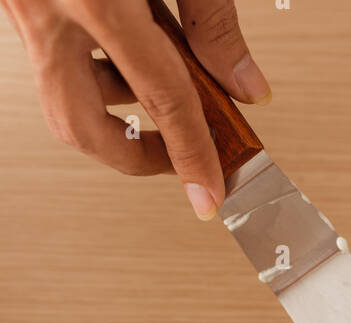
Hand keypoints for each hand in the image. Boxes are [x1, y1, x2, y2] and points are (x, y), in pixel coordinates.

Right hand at [2, 0, 269, 218]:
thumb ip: (212, 20)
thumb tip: (246, 87)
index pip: (159, 96)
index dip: (193, 153)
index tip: (212, 194)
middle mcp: (41, 5)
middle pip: (82, 126)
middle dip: (135, 155)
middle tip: (177, 158)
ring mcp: (21, 5)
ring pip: (61, 98)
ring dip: (115, 110)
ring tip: (162, 93)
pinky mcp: (19, 0)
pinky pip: (54, 60)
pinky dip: (94, 71)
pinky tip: (130, 51)